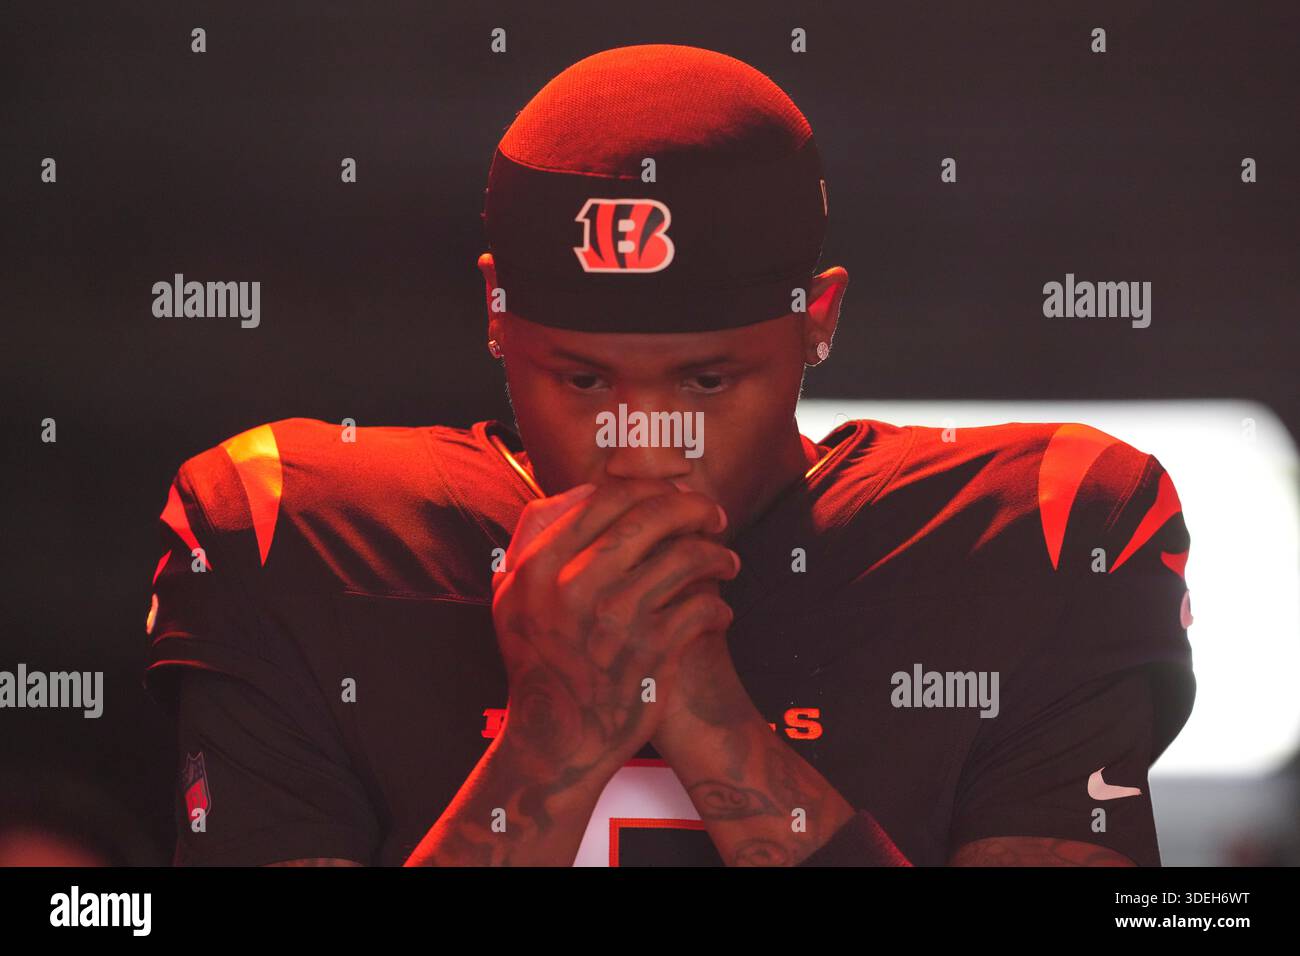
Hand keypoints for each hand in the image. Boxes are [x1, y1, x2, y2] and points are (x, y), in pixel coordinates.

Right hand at [491, 478, 738, 785]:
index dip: (650, 488)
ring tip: (728, 561)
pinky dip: (719, 604)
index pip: (605, 497)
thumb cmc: (539, 663)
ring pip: (687, 557)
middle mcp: (573, 585)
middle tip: (714, 516)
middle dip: (694, 509)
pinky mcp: (651, 651)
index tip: (673, 496)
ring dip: (717, 555)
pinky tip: (719, 611)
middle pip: (651, 516)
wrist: (556, 740)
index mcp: (540, 565)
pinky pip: (702, 605)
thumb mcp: (513, 600)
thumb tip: (580, 493)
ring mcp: (614, 617)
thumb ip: (534, 543)